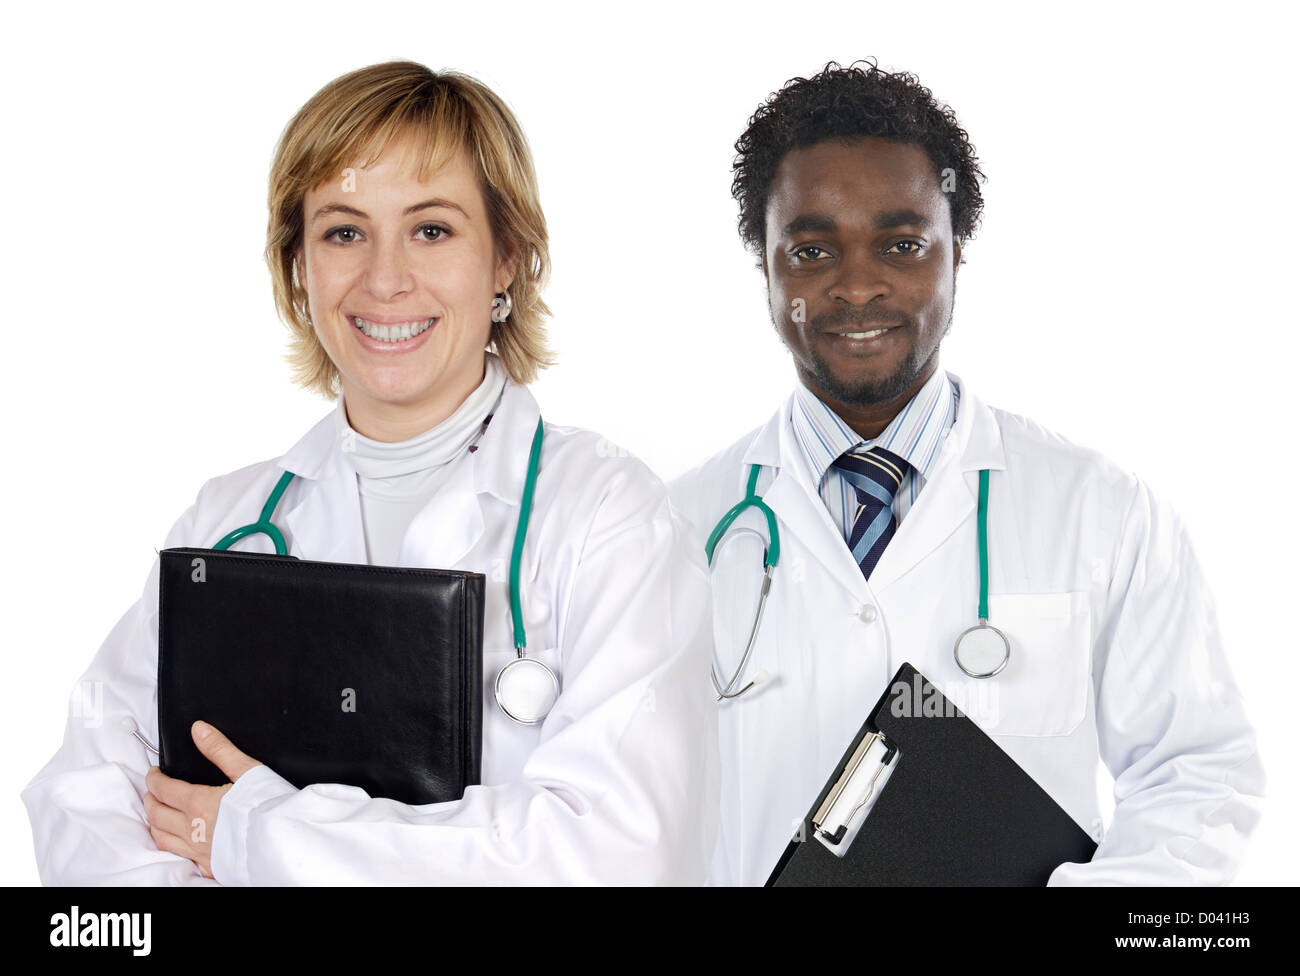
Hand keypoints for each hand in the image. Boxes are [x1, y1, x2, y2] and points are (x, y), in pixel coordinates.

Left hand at [144, 720, 262, 878]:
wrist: (285, 842)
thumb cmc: (270, 806)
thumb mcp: (247, 770)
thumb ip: (220, 750)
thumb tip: (198, 730)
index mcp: (199, 803)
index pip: (165, 789)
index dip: (155, 779)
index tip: (154, 773)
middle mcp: (193, 829)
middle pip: (158, 814)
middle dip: (151, 800)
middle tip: (152, 791)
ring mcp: (199, 851)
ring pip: (163, 839)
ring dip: (155, 824)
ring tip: (157, 814)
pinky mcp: (210, 866)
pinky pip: (181, 858)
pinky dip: (171, 846)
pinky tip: (177, 843)